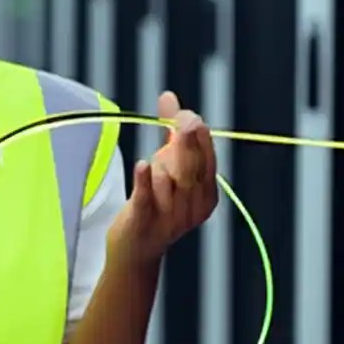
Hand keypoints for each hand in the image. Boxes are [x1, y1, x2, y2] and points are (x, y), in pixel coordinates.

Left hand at [108, 91, 218, 267]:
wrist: (136, 248)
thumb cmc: (156, 203)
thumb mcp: (167, 165)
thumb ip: (170, 132)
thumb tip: (168, 95)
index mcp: (205, 194)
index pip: (207, 162)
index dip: (199, 138)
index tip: (188, 116)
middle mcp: (192, 208)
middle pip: (192, 171)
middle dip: (186, 144)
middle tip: (180, 120)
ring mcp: (169, 218)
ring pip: (170, 183)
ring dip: (162, 167)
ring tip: (153, 160)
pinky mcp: (143, 222)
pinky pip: (146, 199)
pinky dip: (144, 181)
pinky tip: (142, 164)